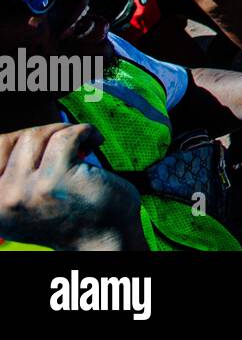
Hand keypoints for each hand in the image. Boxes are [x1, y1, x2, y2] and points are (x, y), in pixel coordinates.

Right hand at [0, 123, 142, 250]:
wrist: (103, 238)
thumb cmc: (72, 214)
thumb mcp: (26, 202)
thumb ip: (13, 176)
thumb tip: (15, 138)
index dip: (19, 139)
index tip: (41, 143)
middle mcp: (4, 200)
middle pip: (17, 139)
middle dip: (46, 132)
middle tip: (66, 140)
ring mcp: (28, 190)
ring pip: (38, 135)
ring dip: (65, 131)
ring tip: (81, 143)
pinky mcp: (56, 179)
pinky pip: (65, 136)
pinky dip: (84, 131)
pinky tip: (94, 141)